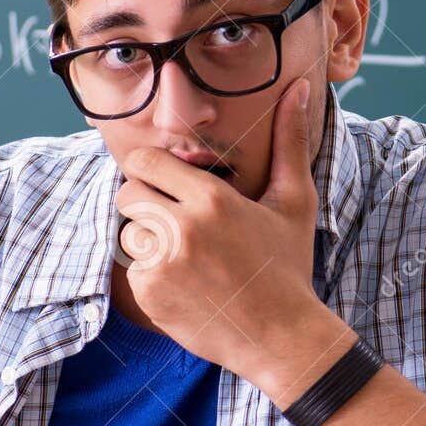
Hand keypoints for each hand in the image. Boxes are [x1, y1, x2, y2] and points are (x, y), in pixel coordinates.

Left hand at [115, 78, 354, 400]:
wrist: (283, 337)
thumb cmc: (288, 264)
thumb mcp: (294, 200)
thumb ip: (288, 141)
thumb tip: (298, 88)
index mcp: (212, 199)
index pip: (145, 162)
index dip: (152, 170)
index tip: (169, 184)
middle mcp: (182, 229)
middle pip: (127, 193)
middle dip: (144, 202)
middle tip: (174, 219)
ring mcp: (163, 266)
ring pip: (127, 232)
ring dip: (147, 241)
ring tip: (184, 256)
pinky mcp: (151, 297)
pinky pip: (131, 270)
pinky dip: (150, 275)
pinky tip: (184, 284)